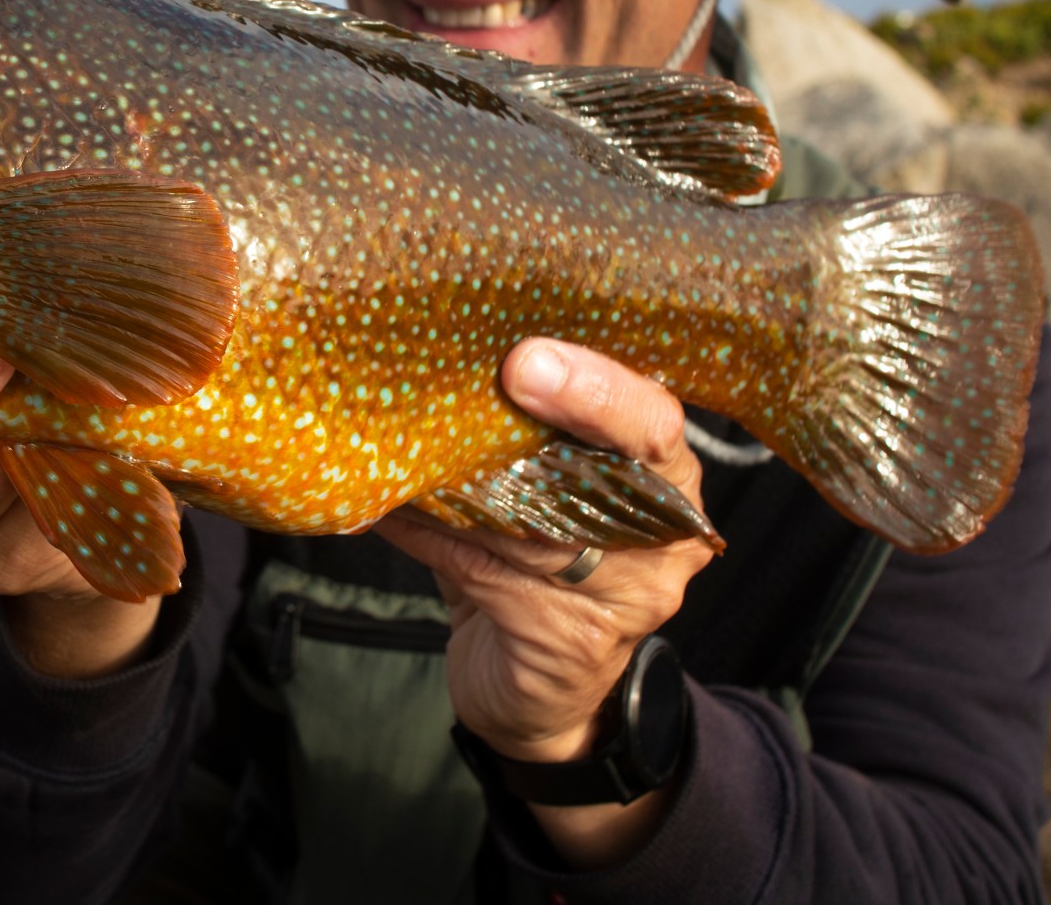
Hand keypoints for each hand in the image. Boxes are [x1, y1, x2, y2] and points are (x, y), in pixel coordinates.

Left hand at [372, 338, 713, 865]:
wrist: (539, 693)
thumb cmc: (537, 563)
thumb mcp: (547, 485)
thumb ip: (523, 429)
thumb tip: (440, 356)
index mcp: (667, 478)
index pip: (653, 421)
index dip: (597, 388)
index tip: (528, 361)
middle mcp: (663, 536)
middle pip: (600, 469)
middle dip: (532, 423)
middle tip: (482, 380)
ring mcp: (625, 596)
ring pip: (528, 521)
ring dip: (454, 478)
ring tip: (398, 436)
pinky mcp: (567, 639)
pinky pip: (479, 568)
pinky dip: (425, 534)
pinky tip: (383, 509)